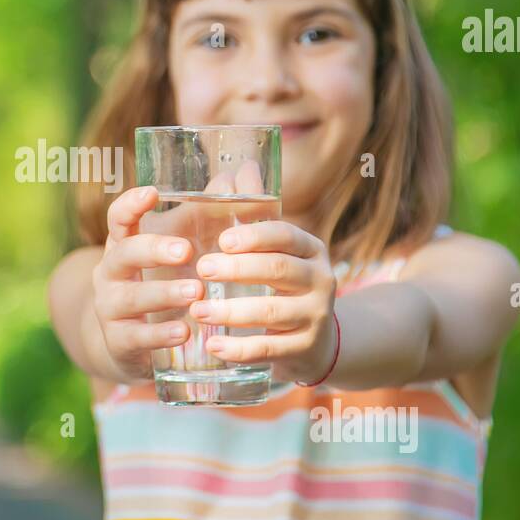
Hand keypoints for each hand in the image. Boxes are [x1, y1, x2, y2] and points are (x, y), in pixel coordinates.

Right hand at [91, 186, 203, 379]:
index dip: (130, 205)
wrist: (131, 344)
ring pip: (130, 297)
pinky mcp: (119, 342)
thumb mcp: (182, 248)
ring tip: (196, 291)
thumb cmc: (164, 283)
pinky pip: (135, 337)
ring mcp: (110, 308)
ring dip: (163, 293)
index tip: (152, 193)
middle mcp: (109, 273)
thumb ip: (209, 214)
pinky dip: (159, 334)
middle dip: (153, 250)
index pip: (118, 219)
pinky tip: (184, 331)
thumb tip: (247, 172)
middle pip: (122, 254)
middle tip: (186, 250)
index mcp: (123, 244)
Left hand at [190, 220, 337, 383]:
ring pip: (271, 311)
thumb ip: (255, 222)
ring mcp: (316, 315)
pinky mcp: (306, 347)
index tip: (222, 241)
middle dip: (237, 269)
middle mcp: (320, 279)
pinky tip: (214, 346)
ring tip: (198, 311)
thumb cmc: (283, 287)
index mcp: (311, 250)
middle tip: (202, 269)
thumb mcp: (277, 255)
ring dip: (231, 312)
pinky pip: (269, 348)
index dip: (254, 236)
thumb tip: (240, 171)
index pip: (285, 236)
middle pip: (278, 269)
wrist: (316, 340)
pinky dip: (239, 349)